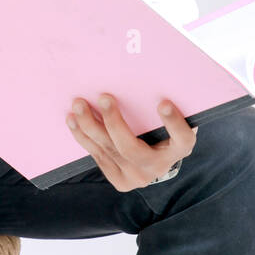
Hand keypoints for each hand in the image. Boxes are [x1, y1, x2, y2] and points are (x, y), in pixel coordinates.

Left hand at [66, 94, 197, 192]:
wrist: (158, 162)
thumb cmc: (164, 131)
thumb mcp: (173, 121)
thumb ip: (169, 105)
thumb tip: (156, 75)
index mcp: (178, 150)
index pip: (183, 140)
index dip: (174, 124)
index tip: (163, 103)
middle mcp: (158, 167)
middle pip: (132, 149)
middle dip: (114, 122)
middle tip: (103, 97)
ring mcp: (136, 177)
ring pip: (109, 151)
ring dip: (89, 126)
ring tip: (78, 104)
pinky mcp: (119, 180)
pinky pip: (97, 156)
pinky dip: (82, 136)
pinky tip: (72, 120)